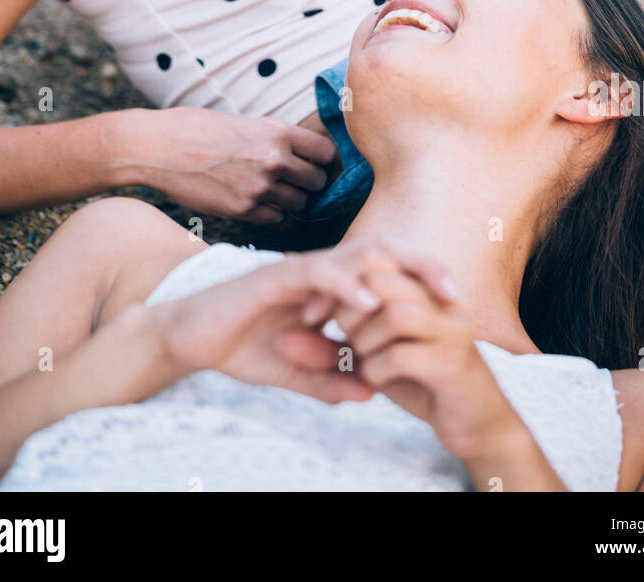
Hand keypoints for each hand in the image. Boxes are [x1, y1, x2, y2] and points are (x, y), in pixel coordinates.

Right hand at [112, 107, 337, 222]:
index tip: (317, 161)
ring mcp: (258, 188)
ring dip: (292, 199)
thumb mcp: (245, 122)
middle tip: (296, 179)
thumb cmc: (197, 128)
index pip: (326, 152)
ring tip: (273, 189)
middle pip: (318, 181)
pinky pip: (275, 218)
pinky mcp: (241, 210)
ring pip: (299, 203)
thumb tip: (304, 151)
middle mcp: (274, 160)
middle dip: (311, 181)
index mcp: (277, 132)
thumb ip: (275, 137)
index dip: (324, 159)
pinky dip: (271, 212)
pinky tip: (256, 200)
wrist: (157, 147)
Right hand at [158, 242, 458, 405]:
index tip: (454, 306)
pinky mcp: (273, 278)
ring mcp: (297, 270)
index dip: (419, 282)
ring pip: (355, 255)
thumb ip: (330, 379)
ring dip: (393, 272)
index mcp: (328, 287)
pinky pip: (316, 274)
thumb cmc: (239, 346)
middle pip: (381, 252)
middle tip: (455, 293)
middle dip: (421, 266)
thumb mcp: (294, 371)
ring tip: (425, 294)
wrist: (189, 338)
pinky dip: (345, 286)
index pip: (382, 272)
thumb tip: (372, 392)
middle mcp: (319, 270)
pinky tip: (367, 305)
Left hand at [331, 264, 517, 468]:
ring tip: (360, 357)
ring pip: (394, 313)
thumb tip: (282, 338)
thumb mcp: (373, 358)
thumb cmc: (421, 381)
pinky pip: (401, 356)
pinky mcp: (453, 364)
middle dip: (346, 306)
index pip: (376, 258)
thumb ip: (332, 347)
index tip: (313, 314)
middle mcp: (440, 300)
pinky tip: (374, 380)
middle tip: (337, 335)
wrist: (476, 421)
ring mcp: (450, 330)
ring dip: (363, 339)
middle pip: (382, 277)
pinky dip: (375, 370)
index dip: (337, 282)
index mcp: (423, 287)